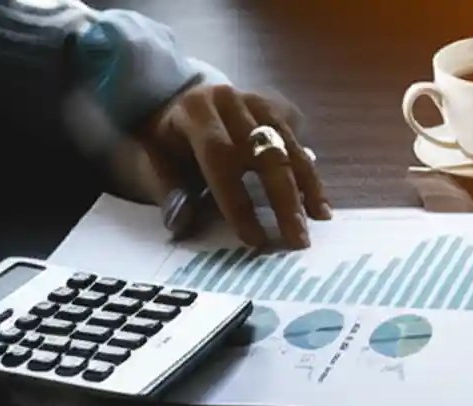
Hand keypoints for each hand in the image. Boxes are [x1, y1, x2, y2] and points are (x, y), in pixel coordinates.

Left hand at [129, 82, 331, 248]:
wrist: (178, 101)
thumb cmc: (167, 140)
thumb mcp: (153, 160)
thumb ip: (167, 189)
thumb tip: (182, 220)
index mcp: (196, 111)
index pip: (220, 157)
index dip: (237, 199)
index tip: (254, 238)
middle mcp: (230, 100)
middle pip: (265, 151)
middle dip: (284, 199)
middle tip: (298, 238)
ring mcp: (256, 101)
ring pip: (289, 146)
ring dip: (307, 187)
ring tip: (318, 222)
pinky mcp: (276, 108)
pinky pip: (298, 144)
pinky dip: (310, 177)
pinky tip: (320, 207)